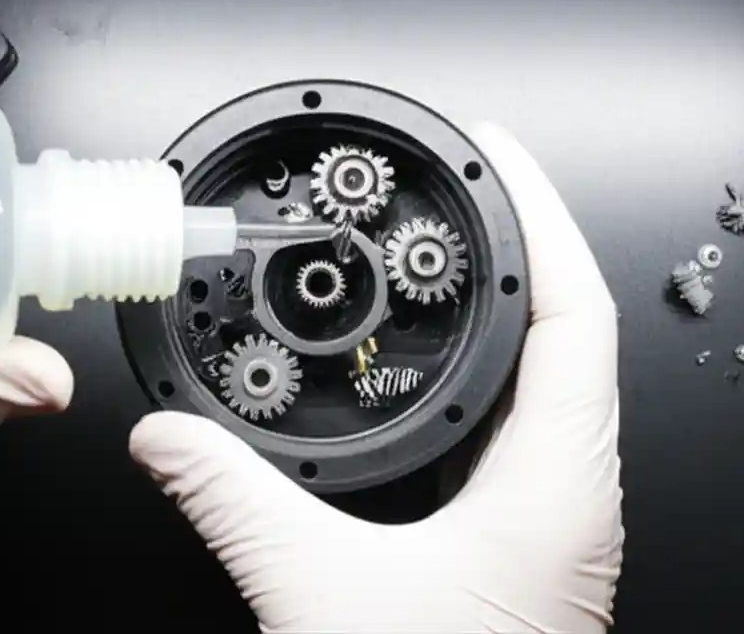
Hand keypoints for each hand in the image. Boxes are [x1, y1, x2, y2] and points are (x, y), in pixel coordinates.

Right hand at [130, 123, 622, 632]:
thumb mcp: (319, 595)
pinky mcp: (529, 544)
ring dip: (514, 301)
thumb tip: (168, 440)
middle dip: (525, 236)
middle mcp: (575, 495)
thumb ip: (234, 501)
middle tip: (473, 176)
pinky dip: (490, 369)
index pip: (574, 309)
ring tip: (465, 242)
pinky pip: (527, 423)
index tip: (494, 153)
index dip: (537, 213)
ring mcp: (558, 520)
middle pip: (575, 325)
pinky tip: (440, 368)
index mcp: (557, 487)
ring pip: (557, 376)